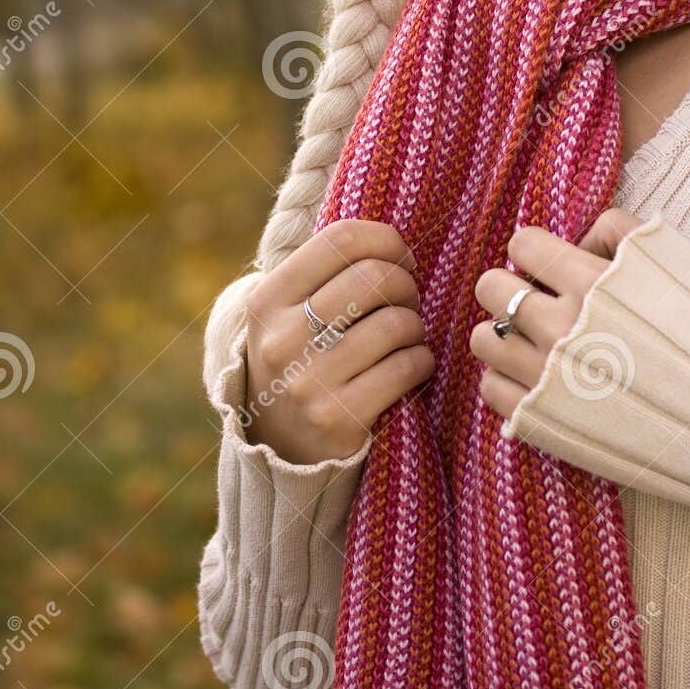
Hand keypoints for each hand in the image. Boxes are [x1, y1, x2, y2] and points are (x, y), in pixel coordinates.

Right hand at [244, 218, 434, 463]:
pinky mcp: (338, 419)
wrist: (281, 450)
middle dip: (405, 284)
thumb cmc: (301, 361)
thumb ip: (325, 273)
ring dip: (415, 326)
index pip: (340, 239)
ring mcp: (308, 382)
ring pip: (396, 323)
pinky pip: (407, 367)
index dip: (385, 239)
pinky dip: (422, 360)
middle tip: (406, 300)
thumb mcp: (289, 314)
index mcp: (267, 301)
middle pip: (374, 277)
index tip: (400, 257)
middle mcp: (281, 339)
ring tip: (406, 336)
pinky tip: (412, 366)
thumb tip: (393, 239)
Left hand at [470, 207, 648, 420]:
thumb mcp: (681, 263)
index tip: (555, 269)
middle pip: (490, 287)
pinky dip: (509, 382)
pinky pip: (491, 389)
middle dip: (513, 289)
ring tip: (537, 344)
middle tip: (542, 305)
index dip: (538, 251)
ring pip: (483, 339)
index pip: (522, 243)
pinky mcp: (543, 422)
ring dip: (505, 336)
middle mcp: (560, 326)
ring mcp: (547, 377)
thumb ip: (624, 234)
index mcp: (592, 282)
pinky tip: (541, 382)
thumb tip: (580, 239)